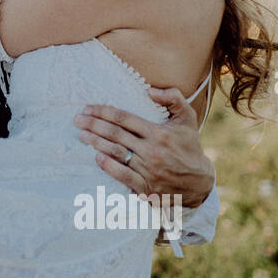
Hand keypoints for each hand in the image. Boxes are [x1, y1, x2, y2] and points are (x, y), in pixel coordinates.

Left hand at [72, 86, 213, 208]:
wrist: (199, 183)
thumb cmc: (189, 147)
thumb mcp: (188, 118)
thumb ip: (173, 98)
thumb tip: (150, 90)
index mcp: (160, 133)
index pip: (125, 118)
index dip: (104, 111)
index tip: (88, 108)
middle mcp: (152, 151)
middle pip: (116, 134)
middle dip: (94, 125)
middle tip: (78, 120)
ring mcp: (149, 170)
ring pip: (117, 152)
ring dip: (96, 143)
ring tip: (82, 135)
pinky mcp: (146, 187)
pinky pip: (123, 175)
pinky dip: (109, 166)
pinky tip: (97, 157)